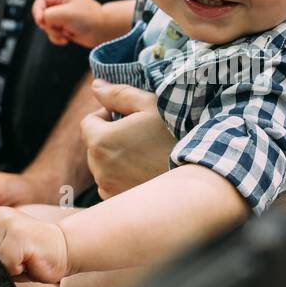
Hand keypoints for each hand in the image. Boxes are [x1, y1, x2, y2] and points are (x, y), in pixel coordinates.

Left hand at [0, 207, 70, 282]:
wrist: (65, 249)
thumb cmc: (30, 257)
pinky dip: (17, 269)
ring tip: (21, 261)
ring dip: (6, 268)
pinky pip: (6, 263)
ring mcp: (6, 221)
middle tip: (13, 261)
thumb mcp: (0, 253)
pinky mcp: (19, 234)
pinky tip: (29, 261)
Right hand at [31, 0, 106, 47]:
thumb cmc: (90, 18)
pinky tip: (67, 38)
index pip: (41, 0)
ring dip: (54, 32)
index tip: (41, 21)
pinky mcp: (65, 29)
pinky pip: (53, 35)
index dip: (38, 10)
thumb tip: (41, 20)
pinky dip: (58, 38)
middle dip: (49, 24)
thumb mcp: (66, 13)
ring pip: (47, 26)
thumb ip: (49, 15)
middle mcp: (61, 6)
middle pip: (42, 15)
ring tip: (67, 32)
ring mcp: (63, 18)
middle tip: (60, 27)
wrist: (104, 31)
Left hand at [81, 80, 173, 198]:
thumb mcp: (150, 106)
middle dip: (110, 137)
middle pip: (94, 144)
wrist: (197, 173)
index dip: (107, 115)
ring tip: (145, 154)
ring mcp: (108, 187)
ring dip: (115, 157)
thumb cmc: (174, 136)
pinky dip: (121, 176)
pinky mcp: (118, 200)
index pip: (88, 122)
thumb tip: (95, 86)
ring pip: (102, 164)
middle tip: (140, 135)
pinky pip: (110, 183)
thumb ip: (118, 94)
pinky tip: (144, 171)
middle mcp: (99, 167)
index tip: (129, 118)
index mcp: (101, 140)